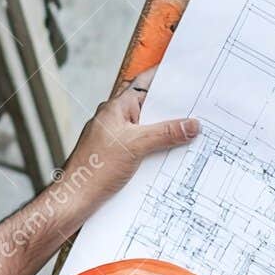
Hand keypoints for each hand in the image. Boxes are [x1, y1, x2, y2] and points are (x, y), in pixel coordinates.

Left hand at [59, 69, 199, 207]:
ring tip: (193, 134)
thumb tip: (191, 125)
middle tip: (199, 109)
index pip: (145, 83)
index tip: (187, 76)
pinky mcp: (118, 155)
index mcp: (116, 107)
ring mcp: (116, 137)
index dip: (166, 77)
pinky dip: (158, 148)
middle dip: (172, 109)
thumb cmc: (95, 169)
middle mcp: (116, 119)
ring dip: (167, 132)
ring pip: (148, 128)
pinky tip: (173, 155)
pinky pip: (144, 145)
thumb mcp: (136, 146)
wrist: (76, 198)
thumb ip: (165, 133)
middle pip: (150, 107)